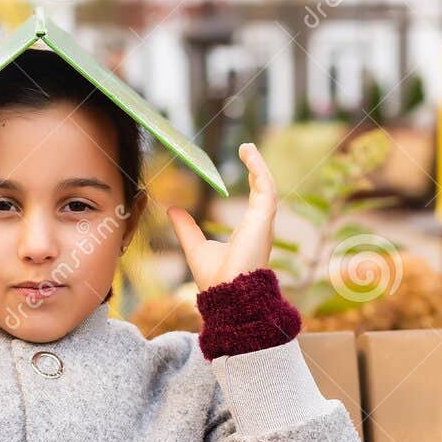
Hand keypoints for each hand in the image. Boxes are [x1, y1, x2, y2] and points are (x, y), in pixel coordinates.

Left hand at [167, 143, 276, 289]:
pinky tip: (249, 154)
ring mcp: (263, 223)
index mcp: (248, 232)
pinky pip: (267, 188)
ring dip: (259, 165)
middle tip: (247, 149)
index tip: (245, 163)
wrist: (227, 296)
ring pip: (268, 187)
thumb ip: (186, 228)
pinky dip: (259, 170)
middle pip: (264, 191)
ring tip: (248, 146)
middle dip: (258, 169)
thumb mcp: (195, 247)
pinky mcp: (263, 220)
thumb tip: (173, 210)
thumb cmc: (216, 280)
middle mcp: (259, 227)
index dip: (252, 180)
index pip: (255, 201)